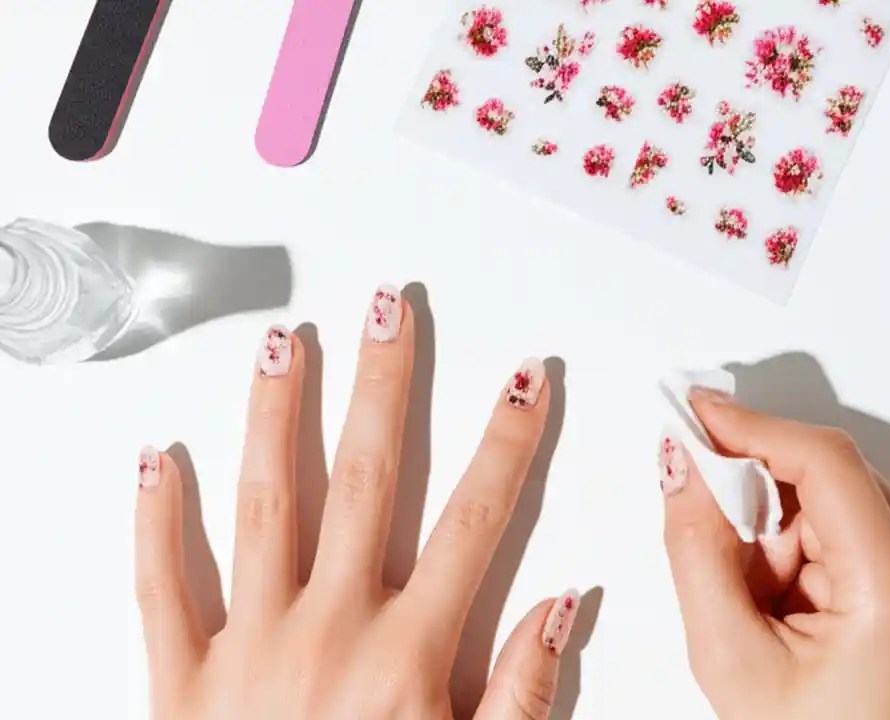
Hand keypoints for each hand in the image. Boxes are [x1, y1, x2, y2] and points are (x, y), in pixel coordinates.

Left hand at [134, 285, 578, 719]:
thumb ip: (523, 692)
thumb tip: (563, 605)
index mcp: (409, 653)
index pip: (474, 521)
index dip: (507, 444)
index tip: (524, 381)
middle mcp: (329, 626)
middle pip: (367, 479)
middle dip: (385, 385)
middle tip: (391, 308)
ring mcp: (248, 643)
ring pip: (266, 503)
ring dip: (280, 415)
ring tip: (284, 343)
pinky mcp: (180, 676)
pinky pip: (163, 584)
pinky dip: (157, 518)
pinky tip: (159, 457)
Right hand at [659, 389, 889, 719]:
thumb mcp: (733, 661)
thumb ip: (697, 551)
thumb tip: (682, 468)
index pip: (824, 462)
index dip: (752, 426)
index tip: (698, 412)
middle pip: (833, 482)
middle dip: (764, 508)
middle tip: (722, 555)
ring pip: (842, 506)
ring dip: (787, 540)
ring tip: (771, 614)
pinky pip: (862, 534)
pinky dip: (814, 559)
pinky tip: (799, 613)